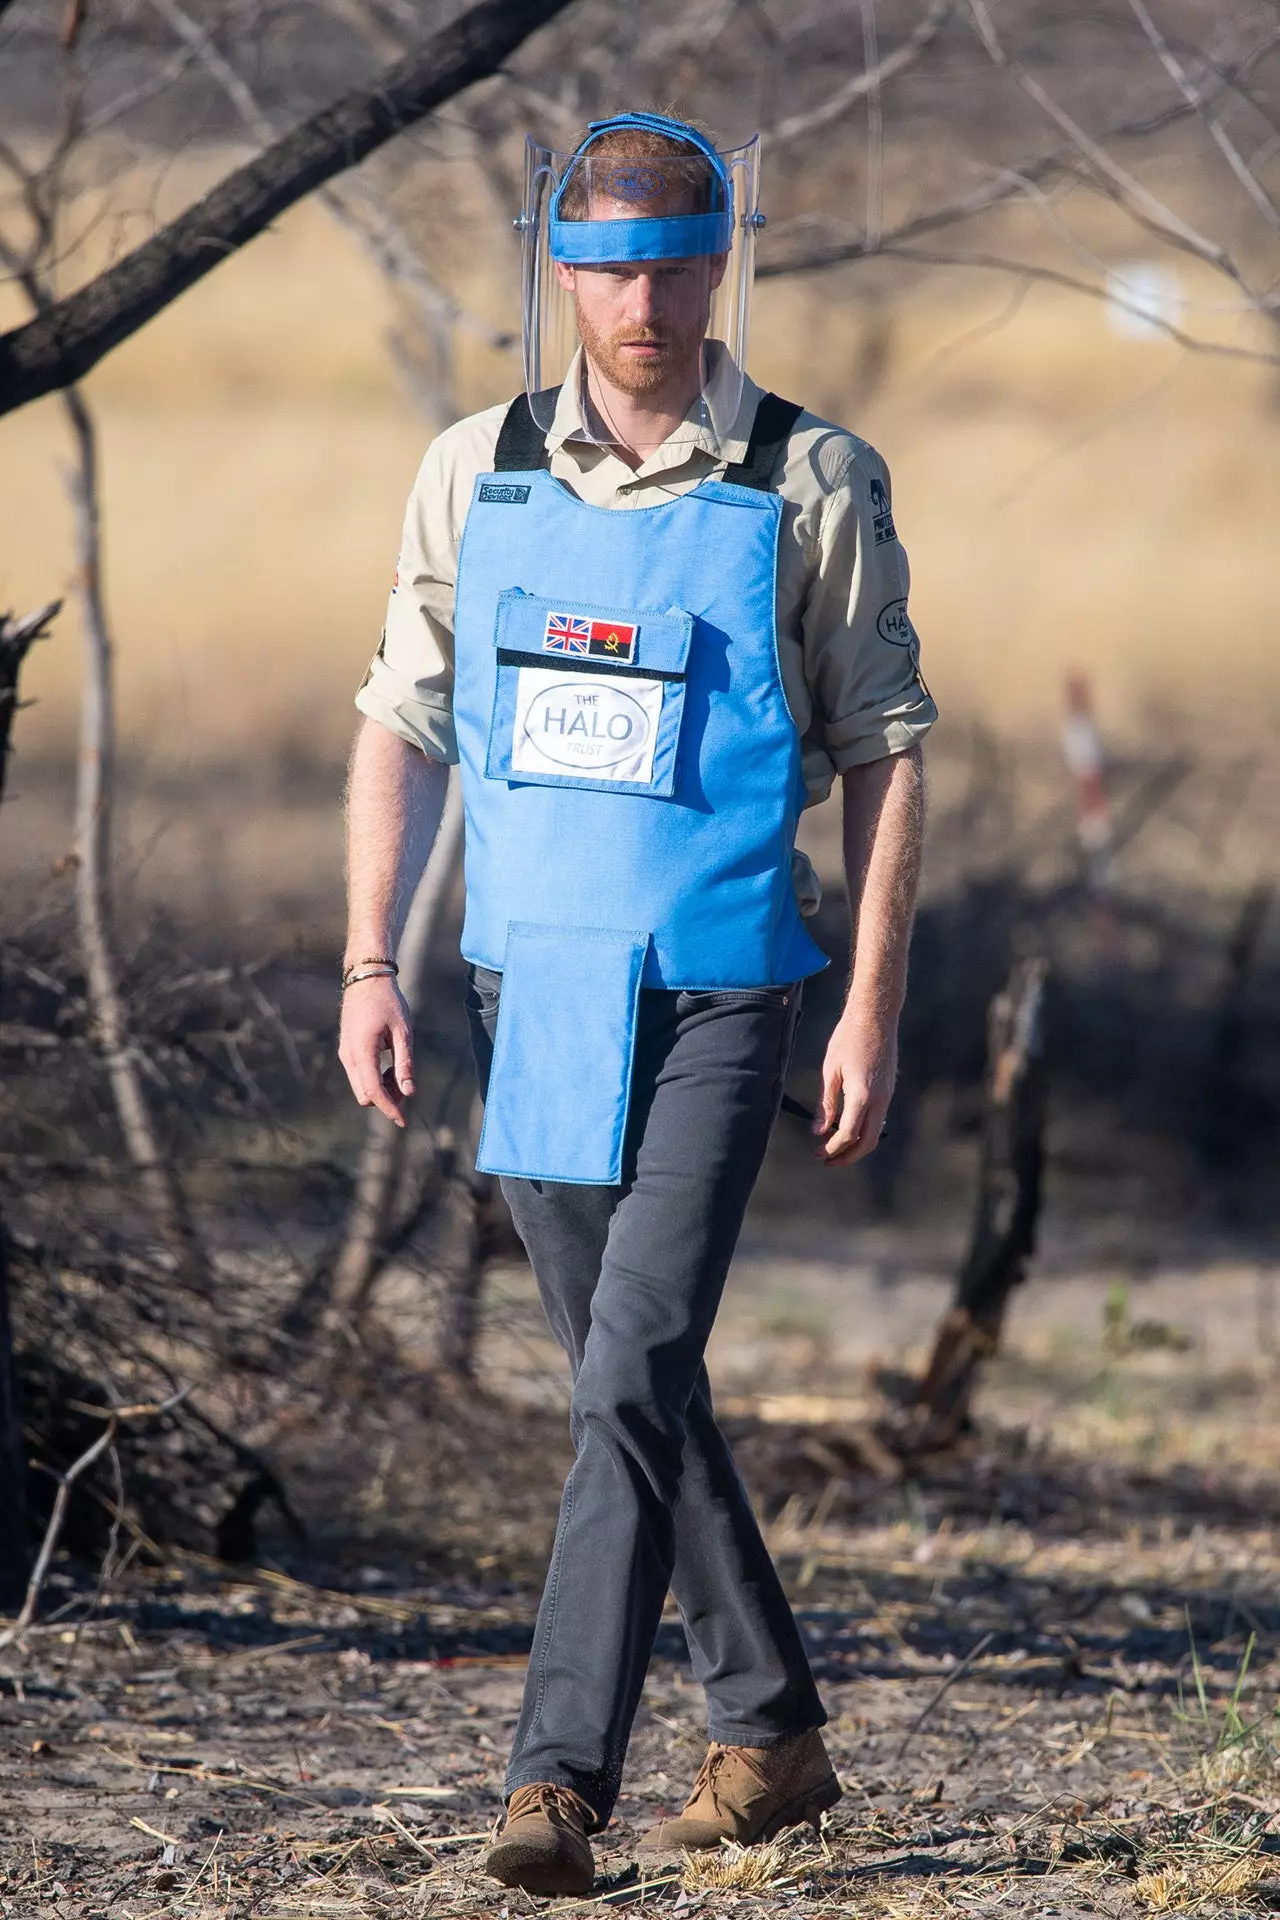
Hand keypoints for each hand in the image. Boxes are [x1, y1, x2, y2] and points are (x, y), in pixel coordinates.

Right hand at [338, 974, 414, 1126]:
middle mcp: (349, 1056)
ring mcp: (345, 1054)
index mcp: (363, 1052)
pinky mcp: (347, 1050)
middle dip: (386, 1099)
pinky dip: (374, 1078)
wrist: (366, 979)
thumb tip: (409, 1092)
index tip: (403, 1121)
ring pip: (361, 1087)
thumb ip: (405, 1064)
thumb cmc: (388, 1003)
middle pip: (365, 1095)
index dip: (389, 1109)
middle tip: (406, 1084)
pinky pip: (359, 1075)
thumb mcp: (403, 1032)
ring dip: (380, 1089)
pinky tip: (388, 1065)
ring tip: (398, 1071)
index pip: (374, 1091)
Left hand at [812, 1016, 896, 1164]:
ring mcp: (888, 1095)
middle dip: (848, 1156)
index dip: (832, 1148)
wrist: (876, 1016)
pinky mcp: (889, 1089)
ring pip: (875, 1131)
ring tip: (834, 1147)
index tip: (818, 1153)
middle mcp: (880, 1099)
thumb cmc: (849, 1038)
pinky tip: (846, 1127)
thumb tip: (818, 1130)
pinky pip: (878, 1118)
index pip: (848, 1134)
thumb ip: (826, 1103)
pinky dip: (863, 1130)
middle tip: (827, 1160)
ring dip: (857, 1144)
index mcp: (863, 1095)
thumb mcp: (831, 1070)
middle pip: (868, 1142)